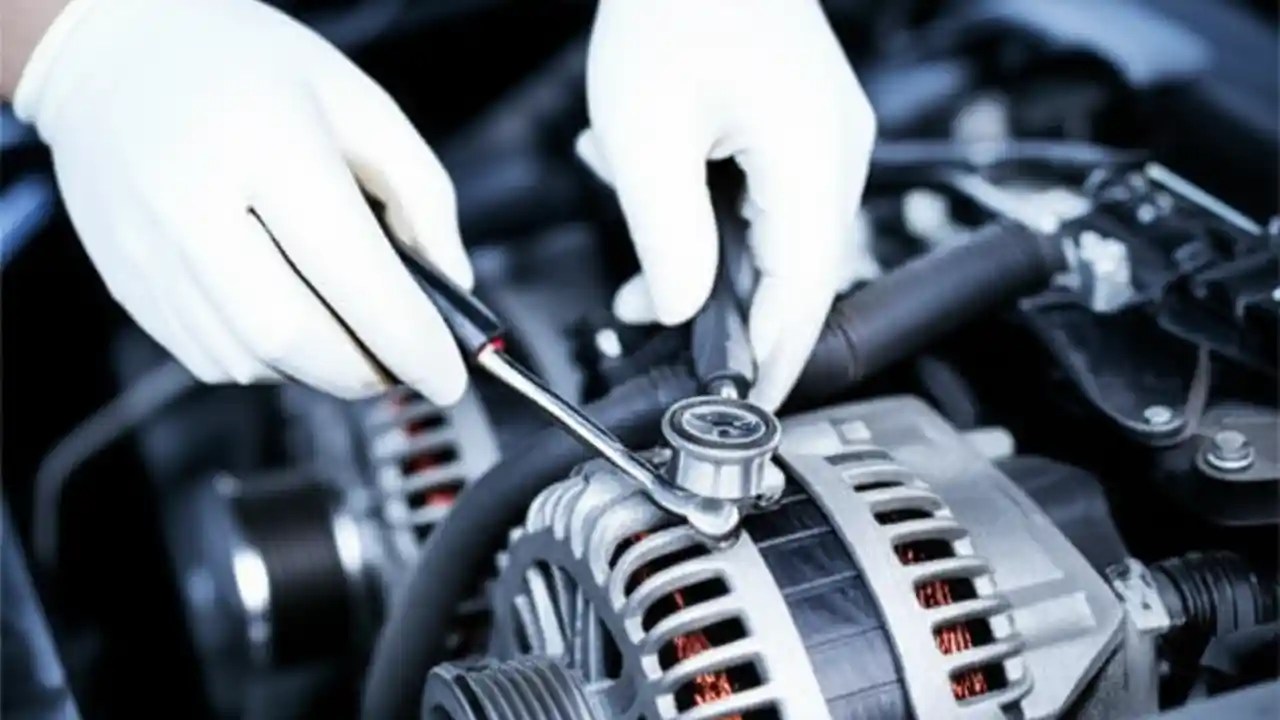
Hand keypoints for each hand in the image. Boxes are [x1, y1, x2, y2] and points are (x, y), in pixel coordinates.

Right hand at [13, 0, 471, 402]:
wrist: (114, 51)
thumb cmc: (249, 69)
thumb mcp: (361, 103)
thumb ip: (423, 196)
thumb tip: (452, 286)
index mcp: (266, 142)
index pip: (349, 271)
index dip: (409, 339)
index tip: (451, 377)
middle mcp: (192, 202)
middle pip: (292, 337)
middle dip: (367, 370)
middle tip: (407, 364)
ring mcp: (149, 252)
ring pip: (252, 362)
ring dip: (320, 370)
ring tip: (351, 333)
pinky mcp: (129, 287)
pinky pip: (213, 360)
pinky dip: (270, 362)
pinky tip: (291, 318)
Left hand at [578, 0, 875, 409]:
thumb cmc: (675, 3)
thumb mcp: (644, 133)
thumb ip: (666, 237)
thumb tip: (678, 311)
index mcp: (813, 160)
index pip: (803, 297)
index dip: (773, 363)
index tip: (744, 409)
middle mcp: (836, 155)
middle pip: (795, 279)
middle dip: (725, 315)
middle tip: (659, 328)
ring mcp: (827, 142)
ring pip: (778, 246)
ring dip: (710, 267)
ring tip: (639, 269)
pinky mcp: (804, 131)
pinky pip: (770, 206)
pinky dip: (716, 224)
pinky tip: (660, 203)